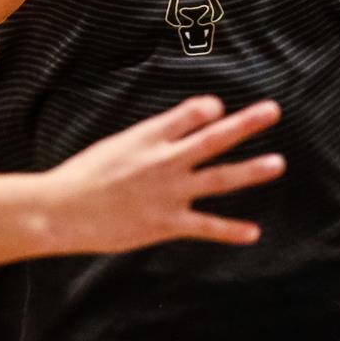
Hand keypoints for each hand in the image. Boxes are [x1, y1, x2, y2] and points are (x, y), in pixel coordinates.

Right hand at [44, 95, 284, 254]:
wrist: (61, 210)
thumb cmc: (84, 175)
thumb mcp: (118, 144)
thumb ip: (153, 136)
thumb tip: (184, 126)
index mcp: (148, 136)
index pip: (191, 112)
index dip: (209, 108)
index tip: (218, 108)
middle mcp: (164, 160)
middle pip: (213, 137)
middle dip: (245, 124)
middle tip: (273, 111)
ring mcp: (168, 192)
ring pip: (219, 177)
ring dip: (251, 170)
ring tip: (278, 163)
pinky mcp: (166, 223)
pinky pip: (205, 226)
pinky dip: (231, 230)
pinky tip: (253, 232)